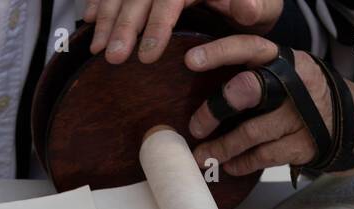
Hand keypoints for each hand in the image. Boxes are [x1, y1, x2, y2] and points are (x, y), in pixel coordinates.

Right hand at [86, 0, 281, 64]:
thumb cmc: (254, 4)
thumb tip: (246, 9)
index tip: (147, 55)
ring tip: (96, 48)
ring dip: (106, 17)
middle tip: (113, 57)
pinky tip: (88, 19)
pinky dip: (100, 2)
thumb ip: (255, 8)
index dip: (157, 25)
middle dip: (123, 25)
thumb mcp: (264, 7)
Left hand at [185, 34, 353, 176]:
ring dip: (221, 148)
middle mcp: (295, 83)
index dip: (220, 52)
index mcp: (288, 60)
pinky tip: (230, 166)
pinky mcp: (305, 145)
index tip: (191, 61)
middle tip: (195, 127)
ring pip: (249, 133)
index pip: (250, 47)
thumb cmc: (312, 102)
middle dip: (215, 110)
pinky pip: (262, 157)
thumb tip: (207, 97)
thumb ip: (258, 81)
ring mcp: (302, 115)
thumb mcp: (291, 80)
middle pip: (246, 90)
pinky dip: (241, 164)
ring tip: (203, 156)